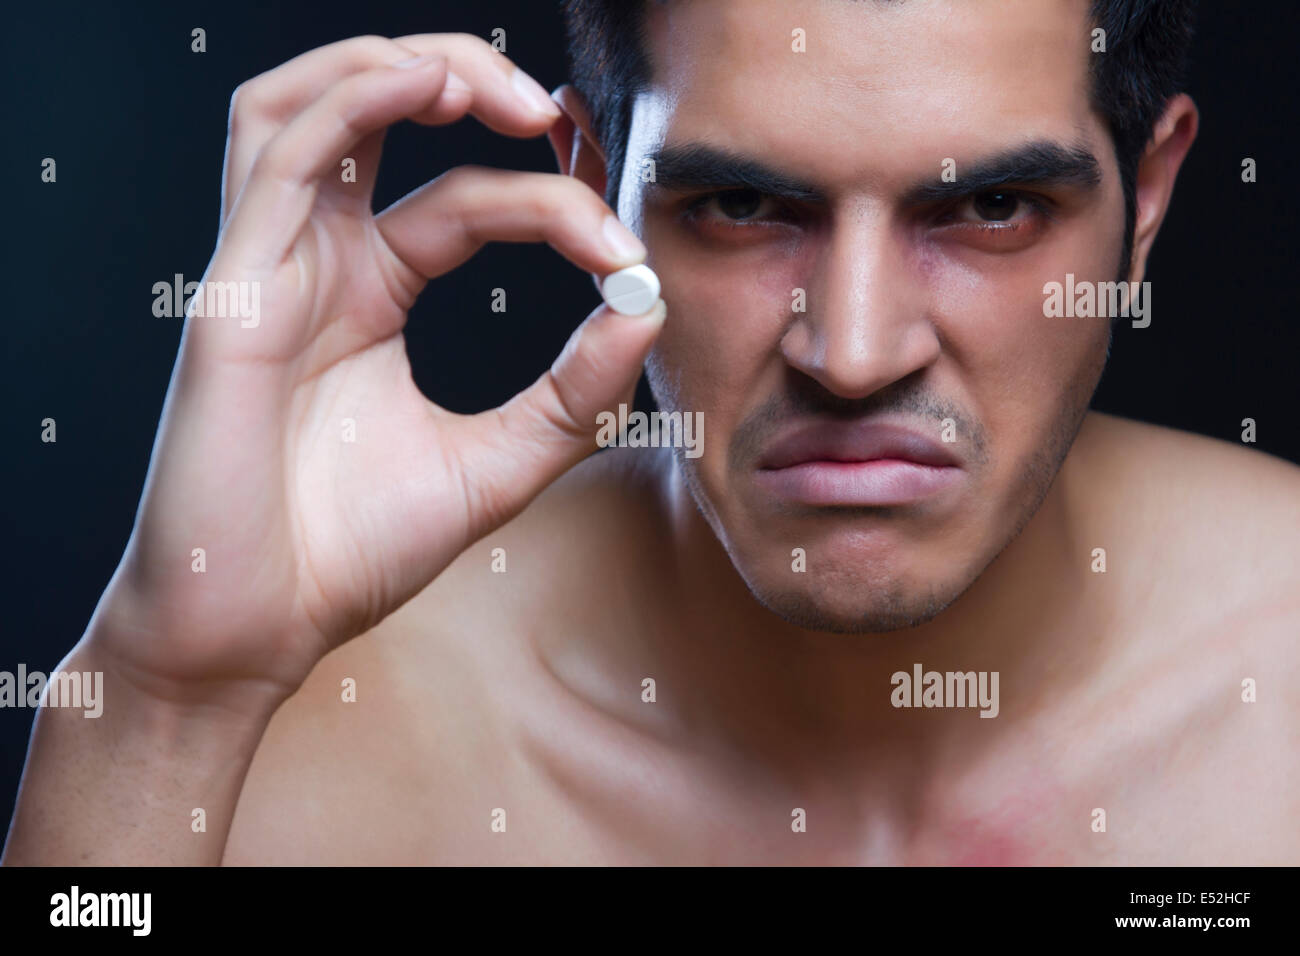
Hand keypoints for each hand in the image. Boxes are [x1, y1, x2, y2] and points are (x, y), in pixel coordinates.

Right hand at [97, 33, 663, 710]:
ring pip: (307, 106)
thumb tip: (648, 307)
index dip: (550, 202)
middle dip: (464, 80)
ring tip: (493, 88)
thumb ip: (573, 391)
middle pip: (372, 113)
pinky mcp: (233, 290)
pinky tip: (426, 91)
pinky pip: (279, 157)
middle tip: (551, 110)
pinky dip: (353, 102)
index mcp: (369, 294)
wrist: (256, 629)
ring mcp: (269, 268)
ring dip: (400, 66)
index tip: (624, 247)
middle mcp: (316, 263)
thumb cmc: (353, 550)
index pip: (464, 200)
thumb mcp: (498, 464)